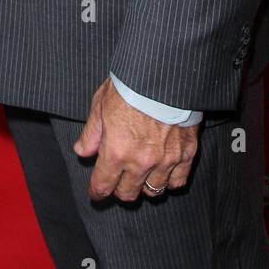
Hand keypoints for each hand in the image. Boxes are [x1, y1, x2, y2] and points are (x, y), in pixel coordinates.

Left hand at [74, 76, 199, 202]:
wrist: (163, 74)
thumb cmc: (130, 85)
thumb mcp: (101, 104)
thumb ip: (92, 133)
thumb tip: (82, 151)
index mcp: (116, 151)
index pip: (103, 185)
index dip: (97, 192)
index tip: (96, 193)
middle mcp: (140, 161)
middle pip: (128, 193)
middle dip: (119, 189)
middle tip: (118, 181)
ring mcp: (165, 160)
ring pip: (153, 191)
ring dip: (144, 186)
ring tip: (141, 176)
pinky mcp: (186, 153)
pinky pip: (178, 181)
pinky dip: (170, 181)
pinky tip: (164, 173)